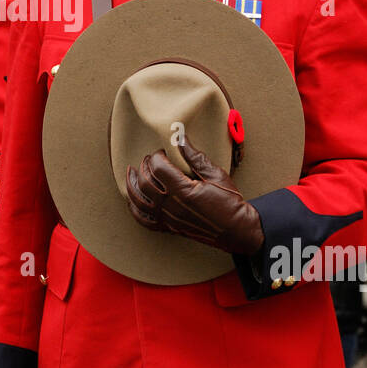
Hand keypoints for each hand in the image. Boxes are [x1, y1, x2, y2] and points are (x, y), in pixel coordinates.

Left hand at [124, 137, 263, 255]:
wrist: (236, 229)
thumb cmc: (229, 201)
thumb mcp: (215, 174)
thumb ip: (195, 156)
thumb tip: (181, 138)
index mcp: (184, 191)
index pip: (159, 168)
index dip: (158, 156)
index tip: (163, 152)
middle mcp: (172, 206)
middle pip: (145, 181)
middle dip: (145, 166)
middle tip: (150, 159)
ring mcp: (168, 219)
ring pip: (139, 200)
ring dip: (132, 184)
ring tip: (130, 172)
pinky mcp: (169, 228)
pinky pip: (144, 220)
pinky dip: (134, 209)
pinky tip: (132, 199)